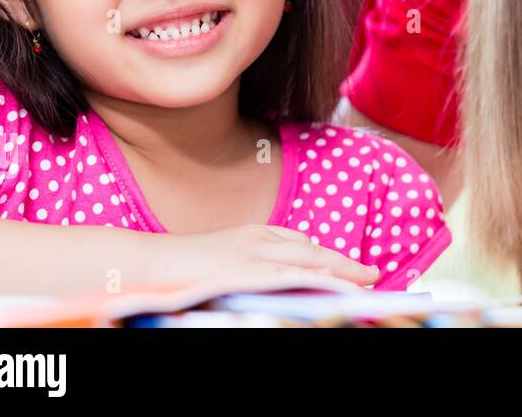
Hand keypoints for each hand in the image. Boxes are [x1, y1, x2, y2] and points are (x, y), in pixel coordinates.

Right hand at [132, 224, 381, 289]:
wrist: (146, 263)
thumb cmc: (186, 264)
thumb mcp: (229, 252)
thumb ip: (260, 255)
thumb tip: (296, 264)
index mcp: (255, 235)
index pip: (303, 244)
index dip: (332, 259)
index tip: (358, 271)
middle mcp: (257, 242)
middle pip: (312, 251)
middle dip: (345, 265)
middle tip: (374, 277)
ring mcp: (249, 257)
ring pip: (303, 263)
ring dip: (335, 273)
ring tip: (363, 285)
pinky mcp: (239, 272)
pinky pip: (281, 277)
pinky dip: (307, 279)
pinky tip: (326, 286)